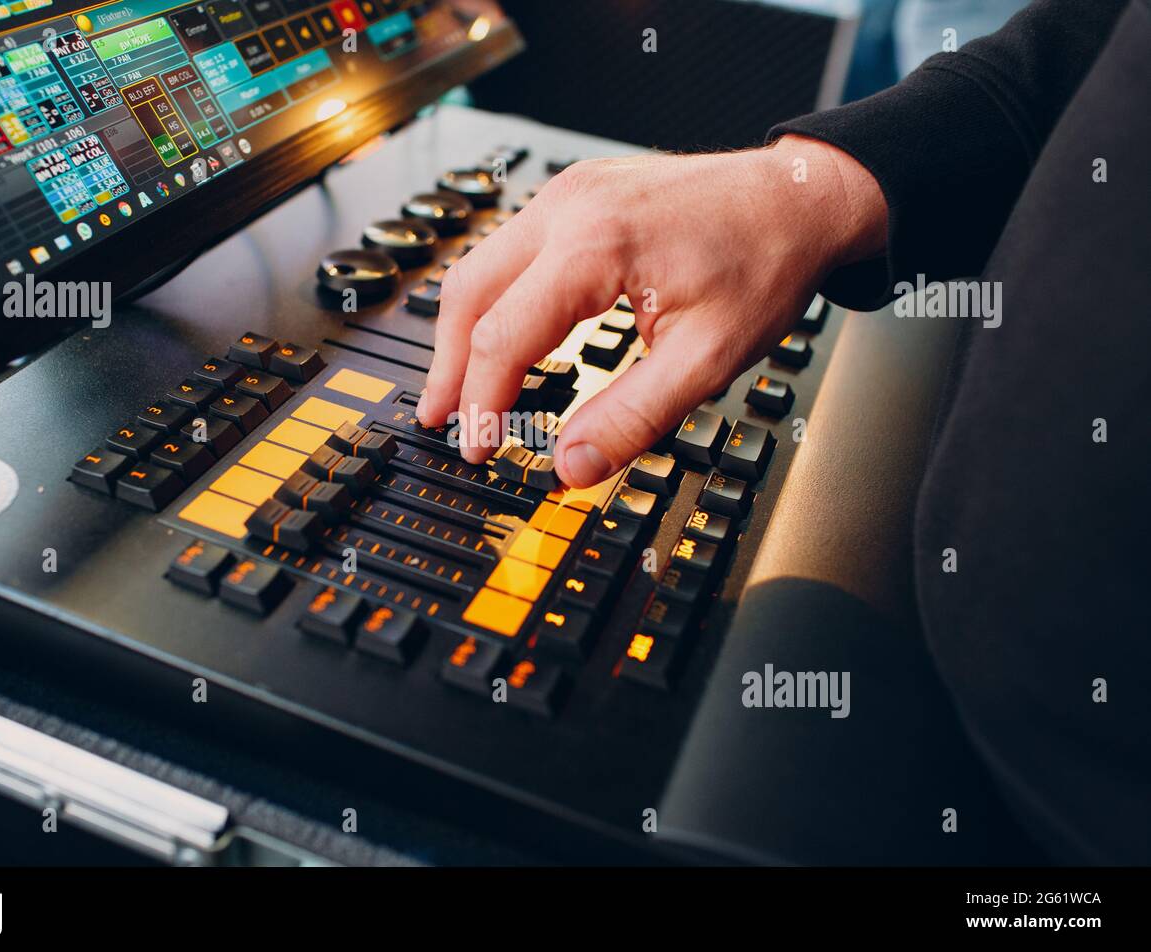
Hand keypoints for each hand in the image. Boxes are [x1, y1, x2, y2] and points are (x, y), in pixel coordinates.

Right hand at [417, 135, 887, 486]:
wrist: (800, 196)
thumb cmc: (765, 261)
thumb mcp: (708, 358)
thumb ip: (634, 418)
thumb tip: (573, 465)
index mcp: (594, 245)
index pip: (503, 337)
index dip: (483, 404)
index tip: (480, 449)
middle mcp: (568, 208)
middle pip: (468, 293)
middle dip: (450, 367)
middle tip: (443, 421)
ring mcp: (568, 193)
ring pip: (481, 265)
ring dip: (465, 331)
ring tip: (461, 388)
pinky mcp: (578, 195)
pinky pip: (511, 250)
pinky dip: (494, 300)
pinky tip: (501, 335)